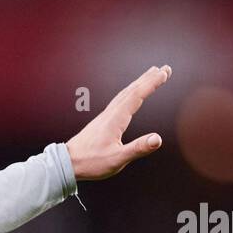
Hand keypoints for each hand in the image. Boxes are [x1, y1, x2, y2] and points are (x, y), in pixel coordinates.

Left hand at [66, 64, 170, 180]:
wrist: (67, 163)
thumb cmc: (91, 162)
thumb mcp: (117, 159)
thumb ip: (137, 149)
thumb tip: (158, 139)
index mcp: (116, 119)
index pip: (137, 96)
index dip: (152, 83)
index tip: (164, 73)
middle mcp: (110, 113)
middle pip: (132, 90)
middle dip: (149, 79)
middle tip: (165, 69)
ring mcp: (105, 116)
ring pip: (125, 94)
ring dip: (139, 83)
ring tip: (151, 75)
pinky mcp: (102, 121)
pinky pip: (119, 100)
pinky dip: (130, 92)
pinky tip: (131, 95)